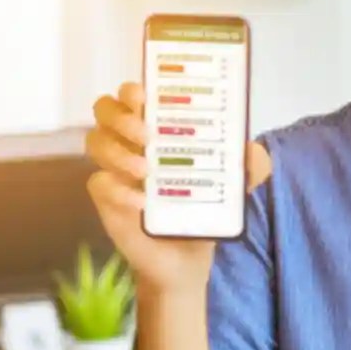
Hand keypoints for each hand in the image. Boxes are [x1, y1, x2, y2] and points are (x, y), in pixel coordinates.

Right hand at [85, 82, 271, 293]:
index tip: (145, 97)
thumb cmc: (203, 209)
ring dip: (118, 152)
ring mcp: (115, 170)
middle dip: (121, 117)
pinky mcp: (106, 200)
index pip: (131, 95)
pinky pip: (97, 183)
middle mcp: (130, 143)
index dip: (132, 90)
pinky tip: (141, 203)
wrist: (187, 260)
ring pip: (95, 141)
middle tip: (147, 136)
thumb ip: (248, 167)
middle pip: (104, 110)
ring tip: (147, 172)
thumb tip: (255, 153)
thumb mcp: (232, 187)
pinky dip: (117, 190)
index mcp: (157, 128)